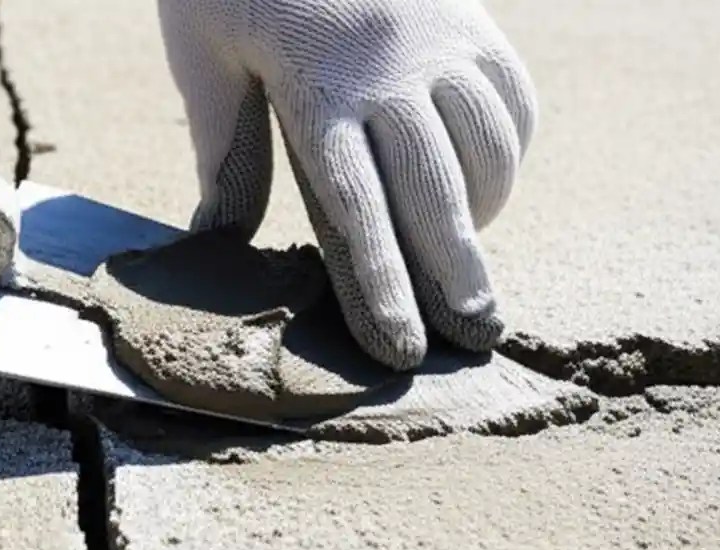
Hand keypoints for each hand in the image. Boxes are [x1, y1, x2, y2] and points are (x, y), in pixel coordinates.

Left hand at [158, 0, 537, 369]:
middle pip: (437, 191)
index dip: (383, 285)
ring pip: (488, 145)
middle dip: (458, 272)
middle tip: (480, 335)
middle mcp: (389, 72)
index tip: (403, 347)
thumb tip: (219, 238)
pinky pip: (513, 95)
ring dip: (488, 210)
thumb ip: (226, 152)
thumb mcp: (206, 62)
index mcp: (317, 91)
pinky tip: (492, 178)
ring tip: (472, 258)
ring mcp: (439, 40)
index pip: (357, 209)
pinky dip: (512, 147)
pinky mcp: (469, 16)